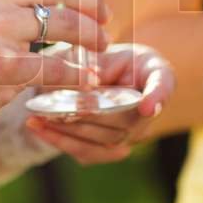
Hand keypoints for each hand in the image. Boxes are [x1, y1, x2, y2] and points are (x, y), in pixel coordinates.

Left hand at [23, 44, 172, 163]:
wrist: (88, 75)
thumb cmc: (97, 55)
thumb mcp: (95, 49)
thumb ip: (94, 64)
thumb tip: (88, 83)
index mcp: (156, 73)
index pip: (164, 85)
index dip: (158, 97)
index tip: (146, 106)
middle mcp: (150, 108)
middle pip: (127, 120)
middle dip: (92, 116)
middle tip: (62, 109)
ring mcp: (133, 133)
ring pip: (106, 141)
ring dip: (71, 131)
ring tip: (39, 118)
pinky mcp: (110, 149)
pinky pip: (90, 153)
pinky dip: (61, 142)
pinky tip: (39, 128)